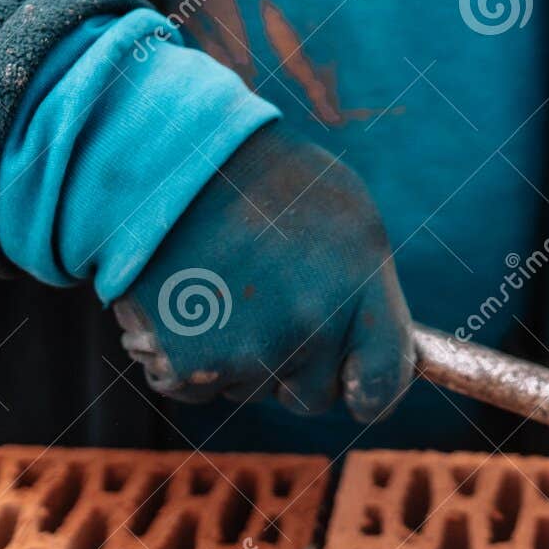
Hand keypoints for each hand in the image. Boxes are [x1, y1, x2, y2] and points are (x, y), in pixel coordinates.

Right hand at [114, 123, 413, 419]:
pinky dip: (184, 359)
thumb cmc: (263, 178)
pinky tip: (183, 304)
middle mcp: (312, 324)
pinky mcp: (189, 362)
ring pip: (250, 391)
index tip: (355, 388)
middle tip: (264, 304)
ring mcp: (250, 348)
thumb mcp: (347, 217)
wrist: (165, 152)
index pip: (383, 383)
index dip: (368, 393)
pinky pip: (194, 390)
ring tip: (220, 286)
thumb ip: (368, 293)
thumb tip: (381, 355)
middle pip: (311, 397)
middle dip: (292, 367)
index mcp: (360, 286)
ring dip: (236, 357)